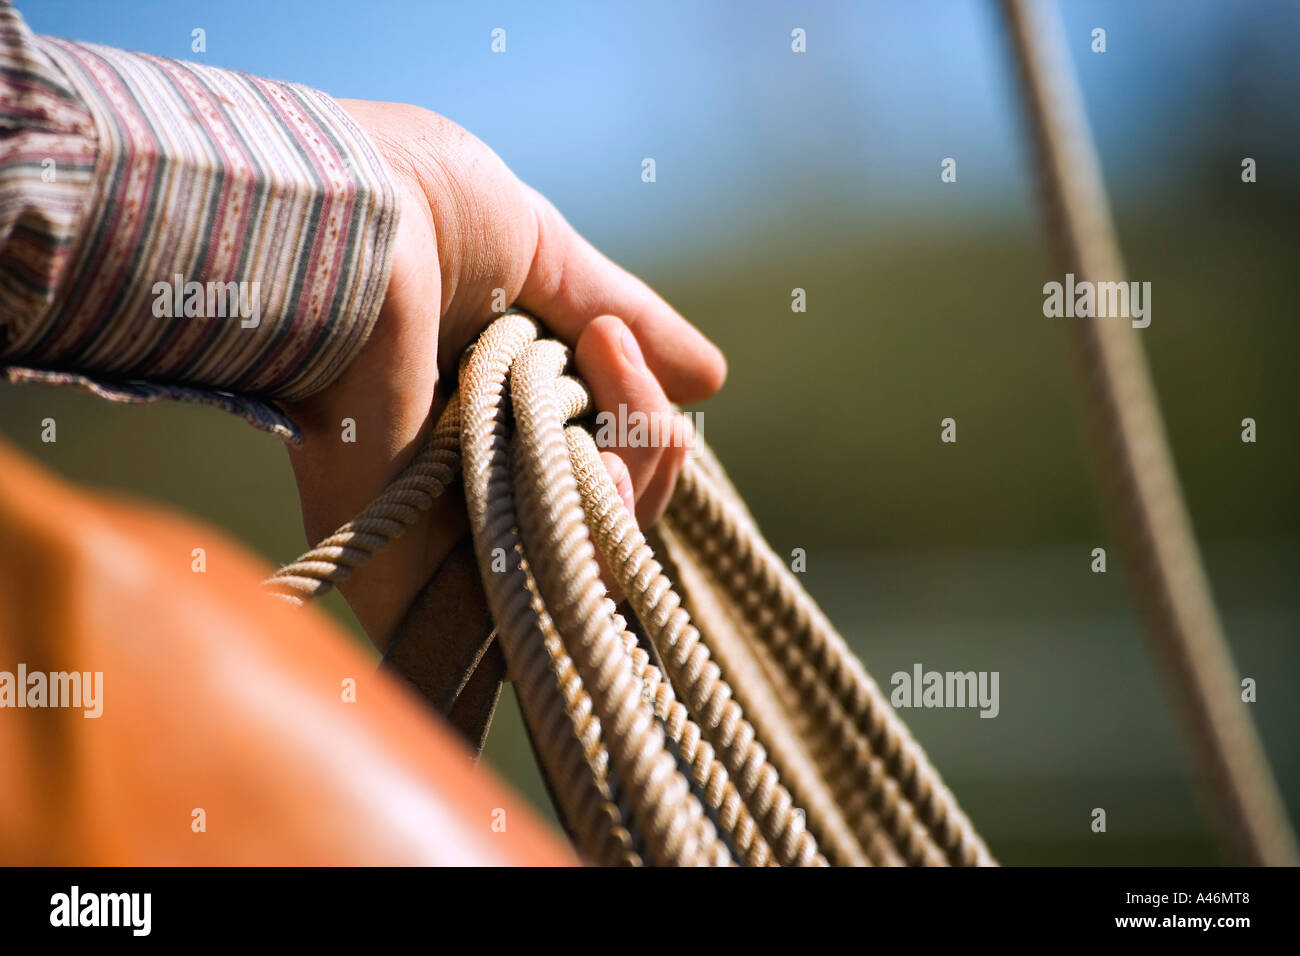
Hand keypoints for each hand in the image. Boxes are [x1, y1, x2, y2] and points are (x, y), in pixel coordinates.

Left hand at [280, 101, 725, 648]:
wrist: (345, 220)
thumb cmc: (415, 206)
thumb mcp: (539, 252)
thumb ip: (620, 317)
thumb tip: (710, 379)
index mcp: (496, 407)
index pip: (605, 466)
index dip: (643, 428)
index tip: (615, 348)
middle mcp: (477, 476)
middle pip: (618, 518)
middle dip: (648, 443)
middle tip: (604, 355)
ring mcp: (452, 531)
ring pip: (601, 559)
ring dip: (637, 472)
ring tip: (591, 394)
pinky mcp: (425, 574)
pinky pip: (553, 604)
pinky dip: (606, 534)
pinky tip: (597, 468)